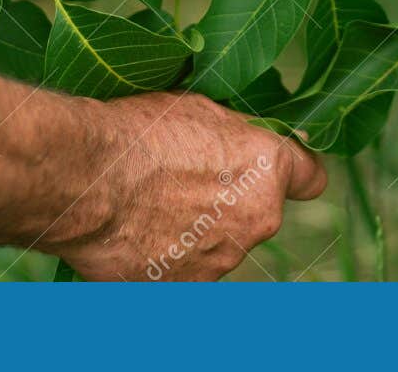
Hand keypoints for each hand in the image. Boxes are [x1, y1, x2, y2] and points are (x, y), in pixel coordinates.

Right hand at [55, 92, 325, 280]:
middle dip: (229, 201)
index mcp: (269, 168)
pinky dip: (163, 256)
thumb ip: (235, 134)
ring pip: (217, 245)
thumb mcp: (199, 108)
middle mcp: (257, 219)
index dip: (291, 173)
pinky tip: (133, 232)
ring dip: (194, 231)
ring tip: (146, 205)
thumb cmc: (141, 132)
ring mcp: (221, 261)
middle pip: (256, 213)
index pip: (310, 178)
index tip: (271, 170)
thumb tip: (242, 141)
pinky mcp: (183, 288)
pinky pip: (181, 270)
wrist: (87, 179)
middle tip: (182, 180)